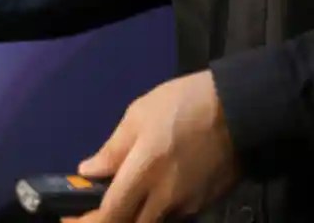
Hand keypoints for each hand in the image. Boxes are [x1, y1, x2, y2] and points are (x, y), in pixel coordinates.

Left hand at [65, 70, 239, 222]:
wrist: (240, 107)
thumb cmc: (184, 104)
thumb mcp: (139, 115)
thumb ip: (113, 149)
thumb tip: (89, 172)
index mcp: (144, 173)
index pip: (110, 214)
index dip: (88, 222)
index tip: (72, 218)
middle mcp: (165, 197)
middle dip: (112, 221)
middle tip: (99, 210)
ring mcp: (188, 205)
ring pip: (154, 222)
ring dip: (138, 215)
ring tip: (130, 195)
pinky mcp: (206, 204)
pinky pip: (176, 215)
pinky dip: (160, 209)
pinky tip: (159, 189)